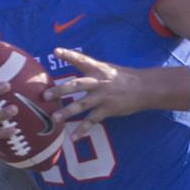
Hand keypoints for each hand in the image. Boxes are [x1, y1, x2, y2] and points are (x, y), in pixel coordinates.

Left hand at [49, 49, 181, 123]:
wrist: (145, 88)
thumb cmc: (122, 78)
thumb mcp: (106, 69)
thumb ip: (89, 71)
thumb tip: (70, 75)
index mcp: (97, 68)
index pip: (81, 60)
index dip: (68, 55)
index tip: (56, 51)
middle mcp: (99, 81)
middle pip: (77, 85)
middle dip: (60, 91)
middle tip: (45, 96)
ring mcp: (103, 96)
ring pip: (82, 105)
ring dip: (67, 112)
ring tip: (55, 118)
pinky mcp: (108, 109)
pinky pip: (93, 121)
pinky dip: (83, 130)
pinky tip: (73, 137)